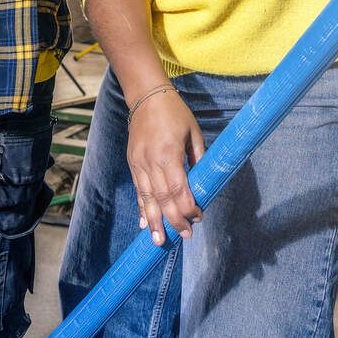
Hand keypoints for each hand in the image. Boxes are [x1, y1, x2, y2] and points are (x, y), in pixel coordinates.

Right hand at [127, 87, 204, 245]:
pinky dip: (142, 208)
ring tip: (159, 241)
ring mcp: (139, 162)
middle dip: (174, 220)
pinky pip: (138, 190)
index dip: (188, 207)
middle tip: (185, 235)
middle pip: (163, 198)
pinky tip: (145, 224)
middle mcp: (151, 161)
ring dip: (155, 221)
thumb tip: (204, 181)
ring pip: (148, 198)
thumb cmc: (175, 113)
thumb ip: (199, 158)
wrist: (146, 96)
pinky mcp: (133, 162)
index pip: (178, 189)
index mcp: (169, 153)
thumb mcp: (194, 133)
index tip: (198, 217)